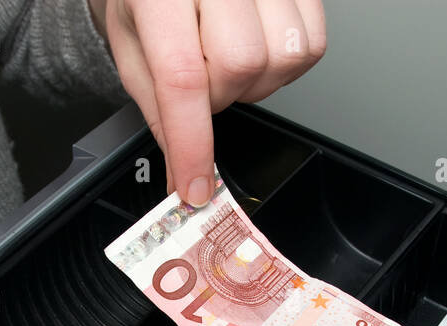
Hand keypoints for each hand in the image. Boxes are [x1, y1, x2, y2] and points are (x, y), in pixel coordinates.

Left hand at [93, 0, 325, 204]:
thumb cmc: (149, 0)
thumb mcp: (135, 52)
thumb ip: (160, 114)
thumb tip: (182, 175)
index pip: (183, 76)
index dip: (192, 142)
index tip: (196, 186)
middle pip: (242, 65)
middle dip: (222, 96)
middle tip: (203, 84)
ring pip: (284, 56)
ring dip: (256, 81)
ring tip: (229, 61)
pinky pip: (312, 42)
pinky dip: (285, 63)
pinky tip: (258, 47)